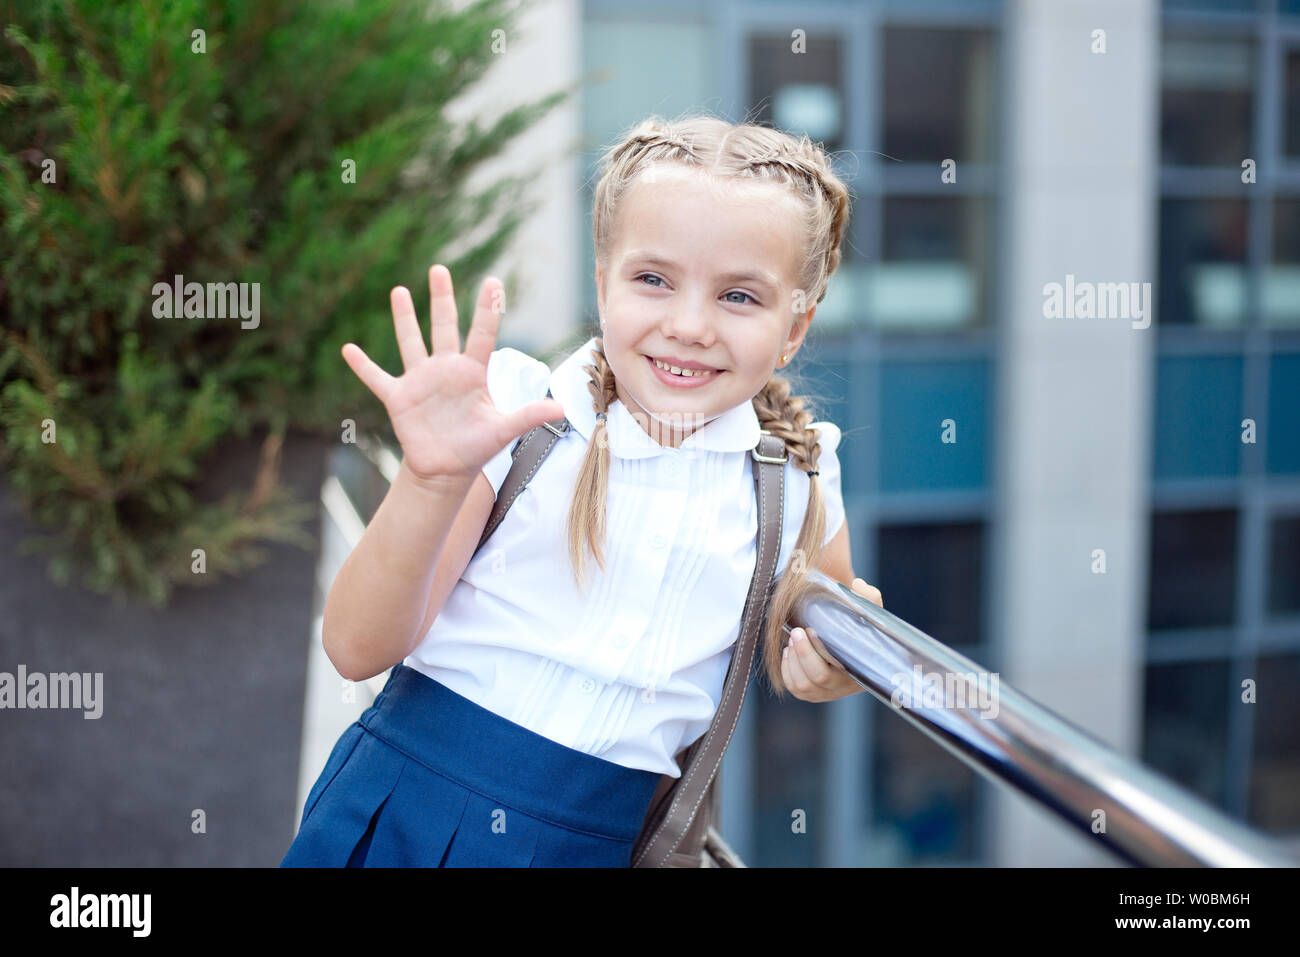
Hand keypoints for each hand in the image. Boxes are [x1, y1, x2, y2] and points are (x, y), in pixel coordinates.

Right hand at [341, 264, 564, 483]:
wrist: (447, 470)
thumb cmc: (476, 447)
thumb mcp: (504, 430)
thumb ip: (528, 416)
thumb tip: (562, 409)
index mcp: (472, 373)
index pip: (482, 334)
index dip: (488, 309)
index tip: (493, 281)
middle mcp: (446, 369)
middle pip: (444, 326)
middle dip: (442, 298)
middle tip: (439, 268)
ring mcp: (420, 381)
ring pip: (411, 342)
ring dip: (404, 318)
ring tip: (400, 290)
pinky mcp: (399, 398)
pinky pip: (377, 378)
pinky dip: (362, 365)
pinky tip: (348, 349)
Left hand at [782, 577, 881, 702]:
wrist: (857, 646)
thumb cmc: (863, 628)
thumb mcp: (871, 613)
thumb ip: (869, 598)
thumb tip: (858, 585)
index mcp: (858, 672)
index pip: (832, 672)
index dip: (815, 654)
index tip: (810, 629)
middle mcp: (841, 687)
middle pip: (816, 679)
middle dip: (802, 654)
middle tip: (796, 631)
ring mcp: (825, 693)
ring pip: (802, 686)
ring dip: (793, 662)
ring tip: (792, 640)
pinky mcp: (811, 693)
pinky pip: (794, 687)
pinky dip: (788, 670)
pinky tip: (789, 651)